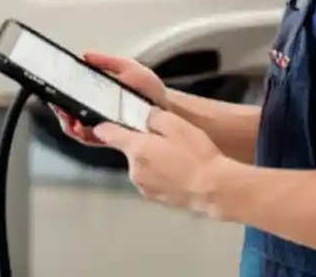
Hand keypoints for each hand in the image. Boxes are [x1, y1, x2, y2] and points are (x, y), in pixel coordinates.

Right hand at [53, 52, 167, 146]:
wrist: (167, 106)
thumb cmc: (150, 89)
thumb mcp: (128, 68)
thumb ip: (108, 62)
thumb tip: (86, 56)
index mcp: (103, 95)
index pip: (77, 99)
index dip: (64, 98)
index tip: (56, 94)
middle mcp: (102, 112)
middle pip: (74, 115)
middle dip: (62, 112)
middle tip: (58, 106)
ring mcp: (107, 125)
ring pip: (79, 129)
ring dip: (69, 123)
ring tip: (67, 115)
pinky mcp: (113, 136)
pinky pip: (92, 138)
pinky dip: (83, 133)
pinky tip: (79, 126)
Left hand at [96, 108, 227, 215]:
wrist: (214, 189)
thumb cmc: (196, 153)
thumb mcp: (177, 124)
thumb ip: (154, 117)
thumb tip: (142, 117)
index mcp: (136, 149)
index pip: (107, 134)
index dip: (104, 127)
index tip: (102, 124)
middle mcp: (134, 170)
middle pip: (131, 151)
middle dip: (142, 145)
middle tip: (167, 141)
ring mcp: (143, 187)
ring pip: (142, 167)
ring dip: (152, 161)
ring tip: (178, 159)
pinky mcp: (155, 199)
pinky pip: (153, 181)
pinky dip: (161, 176)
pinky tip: (180, 174)